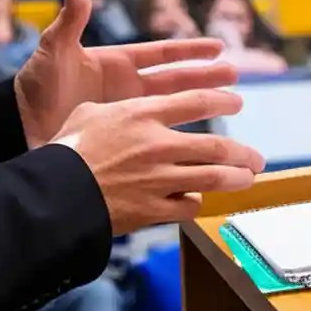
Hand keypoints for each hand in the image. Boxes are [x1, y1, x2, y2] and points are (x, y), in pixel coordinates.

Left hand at [14, 0, 236, 148]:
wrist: (19, 127)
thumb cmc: (34, 86)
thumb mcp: (52, 51)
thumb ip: (69, 21)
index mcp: (117, 64)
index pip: (163, 55)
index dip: (191, 51)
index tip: (219, 48)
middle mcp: (128, 88)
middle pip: (177, 81)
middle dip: (208, 77)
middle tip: (236, 76)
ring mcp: (128, 114)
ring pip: (175, 107)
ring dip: (203, 105)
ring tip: (233, 104)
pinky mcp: (124, 137)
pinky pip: (159, 135)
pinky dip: (180, 137)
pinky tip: (201, 142)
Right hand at [53, 89, 265, 233]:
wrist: (54, 194)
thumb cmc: (65, 150)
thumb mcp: (87, 113)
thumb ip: (118, 110)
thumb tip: (127, 109)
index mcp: (142, 115)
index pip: (196, 102)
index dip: (221, 101)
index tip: (236, 103)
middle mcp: (158, 145)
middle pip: (216, 146)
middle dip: (242, 152)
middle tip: (256, 157)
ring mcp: (159, 179)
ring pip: (213, 177)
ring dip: (236, 178)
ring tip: (248, 178)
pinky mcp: (154, 208)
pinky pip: (188, 206)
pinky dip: (196, 203)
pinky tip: (198, 201)